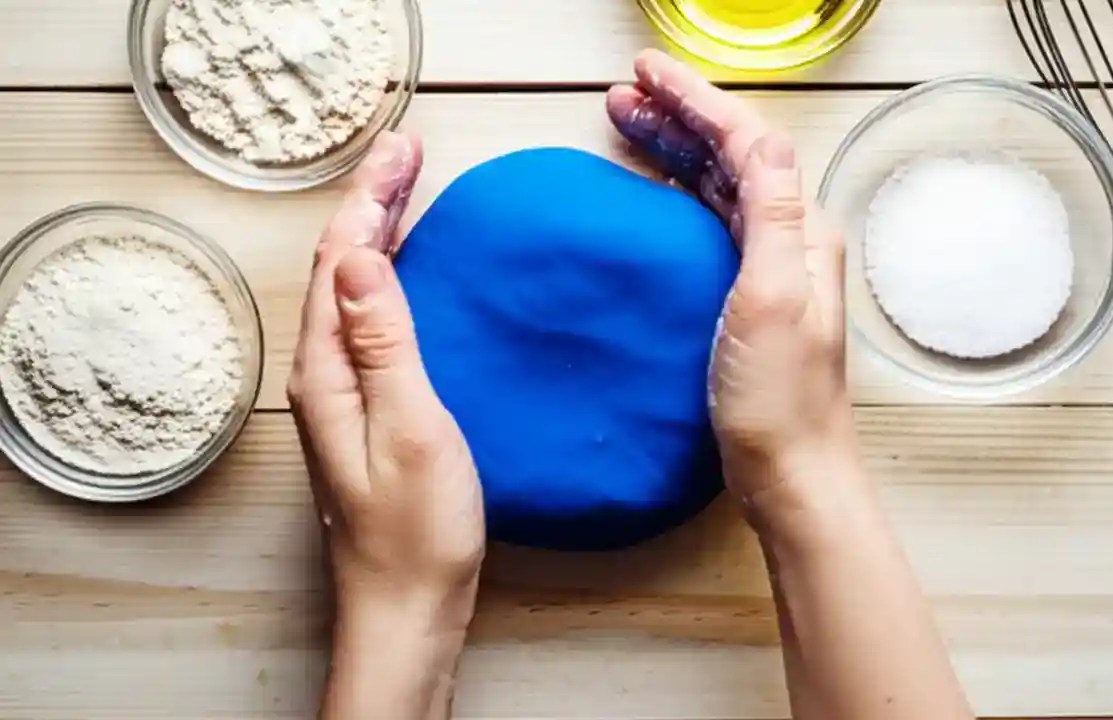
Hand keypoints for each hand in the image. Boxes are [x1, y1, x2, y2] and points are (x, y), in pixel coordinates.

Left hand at [288, 131, 484, 612]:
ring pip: (351, 293)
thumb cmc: (415, 532)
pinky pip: (369, 322)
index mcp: (327, 374)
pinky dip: (387, 279)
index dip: (368, 200)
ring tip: (405, 190)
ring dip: (377, 235)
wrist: (408, 608)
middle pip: (337, 271)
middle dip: (370, 205)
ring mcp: (342, 396)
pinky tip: (405, 274)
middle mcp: (324, 378)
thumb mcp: (409, 428)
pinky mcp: (367, 411)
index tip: (401, 149)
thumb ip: (382, 343)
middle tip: (406, 151)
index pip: (337, 264)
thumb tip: (354, 258)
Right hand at [607, 50, 854, 509]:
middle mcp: (790, 240)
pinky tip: (654, 191)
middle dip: (680, 116)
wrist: (792, 474)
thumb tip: (761, 138)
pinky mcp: (747, 300)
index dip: (696, 101)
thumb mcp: (772, 299)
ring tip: (628, 122)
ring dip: (676, 149)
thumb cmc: (779, 400)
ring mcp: (770, 270)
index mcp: (800, 231)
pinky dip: (678, 194)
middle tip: (624, 93)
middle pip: (733, 155)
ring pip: (719, 186)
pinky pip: (710, 223)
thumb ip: (770, 215)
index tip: (646, 74)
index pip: (748, 141)